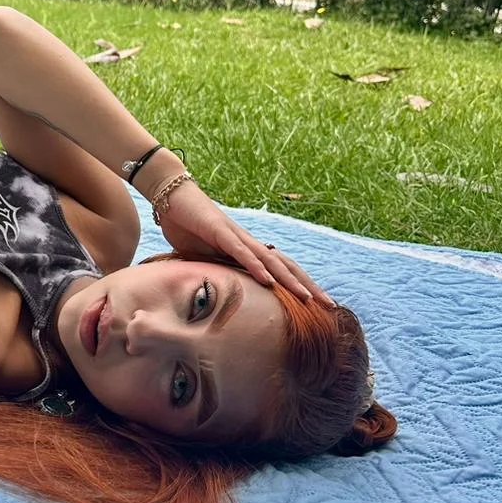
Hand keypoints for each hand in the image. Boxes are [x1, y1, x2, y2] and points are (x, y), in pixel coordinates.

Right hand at [157, 179, 335, 307]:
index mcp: (245, 250)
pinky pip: (241, 252)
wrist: (171, 195)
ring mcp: (235, 236)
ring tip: (307, 298)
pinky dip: (256, 267)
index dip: (300, 286)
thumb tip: (216, 295)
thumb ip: (213, 272)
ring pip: (270, 260)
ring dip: (289, 280)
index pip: (280, 269)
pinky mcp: (219, 231)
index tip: (318, 307)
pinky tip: (268, 281)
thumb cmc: (186, 225)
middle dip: (308, 286)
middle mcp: (247, 242)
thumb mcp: (201, 258)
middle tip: (330, 306)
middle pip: (285, 266)